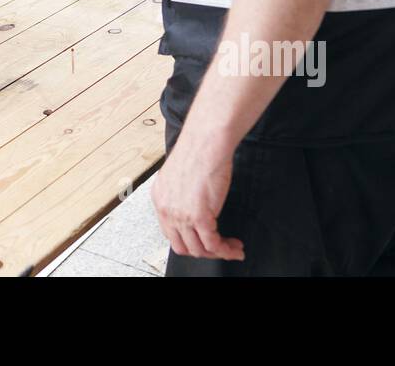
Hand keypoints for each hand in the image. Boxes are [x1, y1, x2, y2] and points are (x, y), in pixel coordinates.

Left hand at [151, 135, 244, 261]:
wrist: (206, 141)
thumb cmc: (197, 150)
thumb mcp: (180, 174)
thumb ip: (182, 193)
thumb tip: (194, 204)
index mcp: (160, 198)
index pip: (170, 232)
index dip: (188, 240)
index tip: (203, 240)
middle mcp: (167, 209)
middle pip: (182, 246)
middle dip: (202, 251)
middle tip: (218, 247)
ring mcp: (182, 215)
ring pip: (198, 249)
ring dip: (217, 253)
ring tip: (232, 248)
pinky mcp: (200, 217)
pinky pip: (213, 244)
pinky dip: (226, 249)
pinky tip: (235, 247)